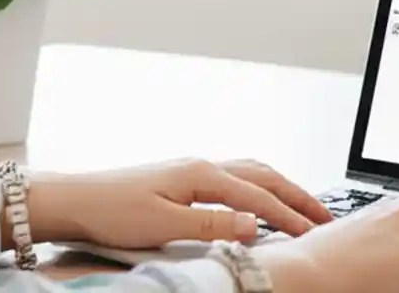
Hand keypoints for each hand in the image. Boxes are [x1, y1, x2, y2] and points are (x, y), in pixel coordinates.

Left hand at [19, 159, 333, 248]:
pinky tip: (259, 198)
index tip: (314, 234)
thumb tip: (253, 223)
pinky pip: (235, 178)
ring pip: (251, 172)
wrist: (72, 199)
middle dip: (297, 195)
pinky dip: (259, 187)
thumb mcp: (161, 225)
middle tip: (326, 216)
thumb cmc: (110, 211)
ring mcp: (192, 170)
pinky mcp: (182, 180)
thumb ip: (210, 224)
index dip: (289, 216)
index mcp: (200, 174)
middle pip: (263, 175)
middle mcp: (201, 165)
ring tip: (303, 206)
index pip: (257, 196)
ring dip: (281, 188)